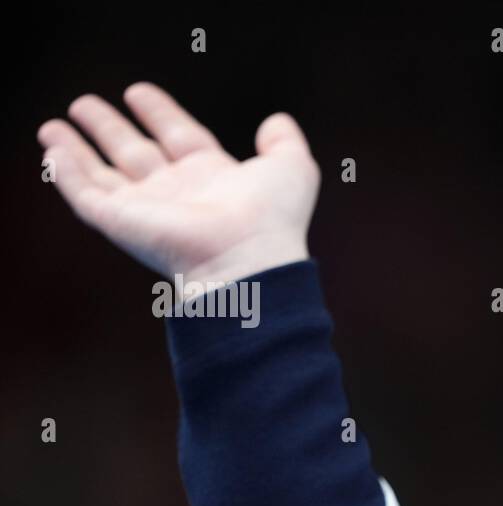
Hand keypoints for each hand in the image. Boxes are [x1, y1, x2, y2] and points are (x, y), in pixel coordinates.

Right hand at [38, 82, 319, 287]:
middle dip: (109, 129)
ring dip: (75, 150)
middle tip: (84, 104)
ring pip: (102, 175)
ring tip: (53, 127)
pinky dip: (66, 176)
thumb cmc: (273, 218)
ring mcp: (147, 209)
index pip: (180, 138)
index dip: (160, 114)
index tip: (139, 92)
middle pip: (135, 154)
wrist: (247, 257)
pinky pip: (86, 196)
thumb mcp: (292, 167)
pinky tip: (53, 153)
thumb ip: (285, 141)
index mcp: (213, 178)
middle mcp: (177, 193)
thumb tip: (276, 121)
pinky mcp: (120, 223)